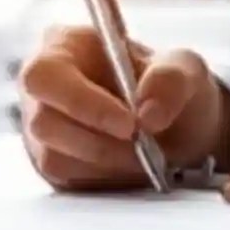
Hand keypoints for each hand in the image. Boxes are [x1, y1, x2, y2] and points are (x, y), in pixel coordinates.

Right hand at [17, 26, 229, 188]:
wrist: (180, 130)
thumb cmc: (170, 89)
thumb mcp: (186, 70)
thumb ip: (172, 80)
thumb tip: (148, 114)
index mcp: (64, 47)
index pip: (45, 74)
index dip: (80, 102)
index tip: (128, 123)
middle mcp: (44, 89)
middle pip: (43, 122)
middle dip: (98, 141)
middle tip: (141, 145)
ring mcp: (44, 130)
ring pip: (54, 157)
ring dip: (106, 162)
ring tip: (143, 155)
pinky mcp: (52, 165)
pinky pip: (66, 181)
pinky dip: (104, 179)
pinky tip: (128, 166)